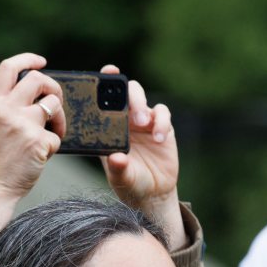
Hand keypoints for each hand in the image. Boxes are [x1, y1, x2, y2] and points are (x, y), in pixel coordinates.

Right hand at [0, 52, 63, 239]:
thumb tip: (13, 93)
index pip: (9, 68)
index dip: (28, 59)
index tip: (42, 61)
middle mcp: (6, 110)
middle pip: (38, 80)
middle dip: (53, 88)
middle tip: (55, 102)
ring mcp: (23, 125)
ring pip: (53, 105)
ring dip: (59, 118)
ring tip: (53, 132)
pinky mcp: (38, 142)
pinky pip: (56, 135)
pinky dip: (53, 145)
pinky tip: (42, 155)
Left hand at [98, 67, 184, 249]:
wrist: (153, 193)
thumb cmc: (130, 184)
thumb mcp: (121, 179)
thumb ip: (118, 169)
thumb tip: (116, 159)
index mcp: (108, 127)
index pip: (104, 100)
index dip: (105, 82)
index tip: (107, 72)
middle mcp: (125, 120)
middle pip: (126, 93)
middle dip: (130, 98)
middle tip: (134, 117)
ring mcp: (144, 122)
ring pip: (144, 100)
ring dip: (143, 108)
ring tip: (144, 125)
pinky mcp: (162, 127)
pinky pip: (162, 114)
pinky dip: (161, 122)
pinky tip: (159, 138)